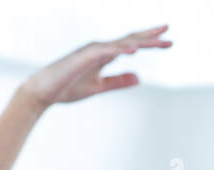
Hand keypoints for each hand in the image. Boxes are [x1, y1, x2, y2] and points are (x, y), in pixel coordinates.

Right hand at [18, 26, 171, 109]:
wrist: (44, 92)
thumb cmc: (68, 88)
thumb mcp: (100, 86)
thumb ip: (119, 81)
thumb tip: (139, 78)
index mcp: (104, 55)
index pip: (130, 45)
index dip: (149, 41)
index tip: (168, 41)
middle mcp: (99, 49)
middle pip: (129, 39)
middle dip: (149, 36)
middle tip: (169, 31)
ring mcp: (91, 51)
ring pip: (120, 44)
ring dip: (140, 42)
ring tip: (158, 42)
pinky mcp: (83, 58)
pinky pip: (105, 52)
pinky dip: (119, 50)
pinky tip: (133, 50)